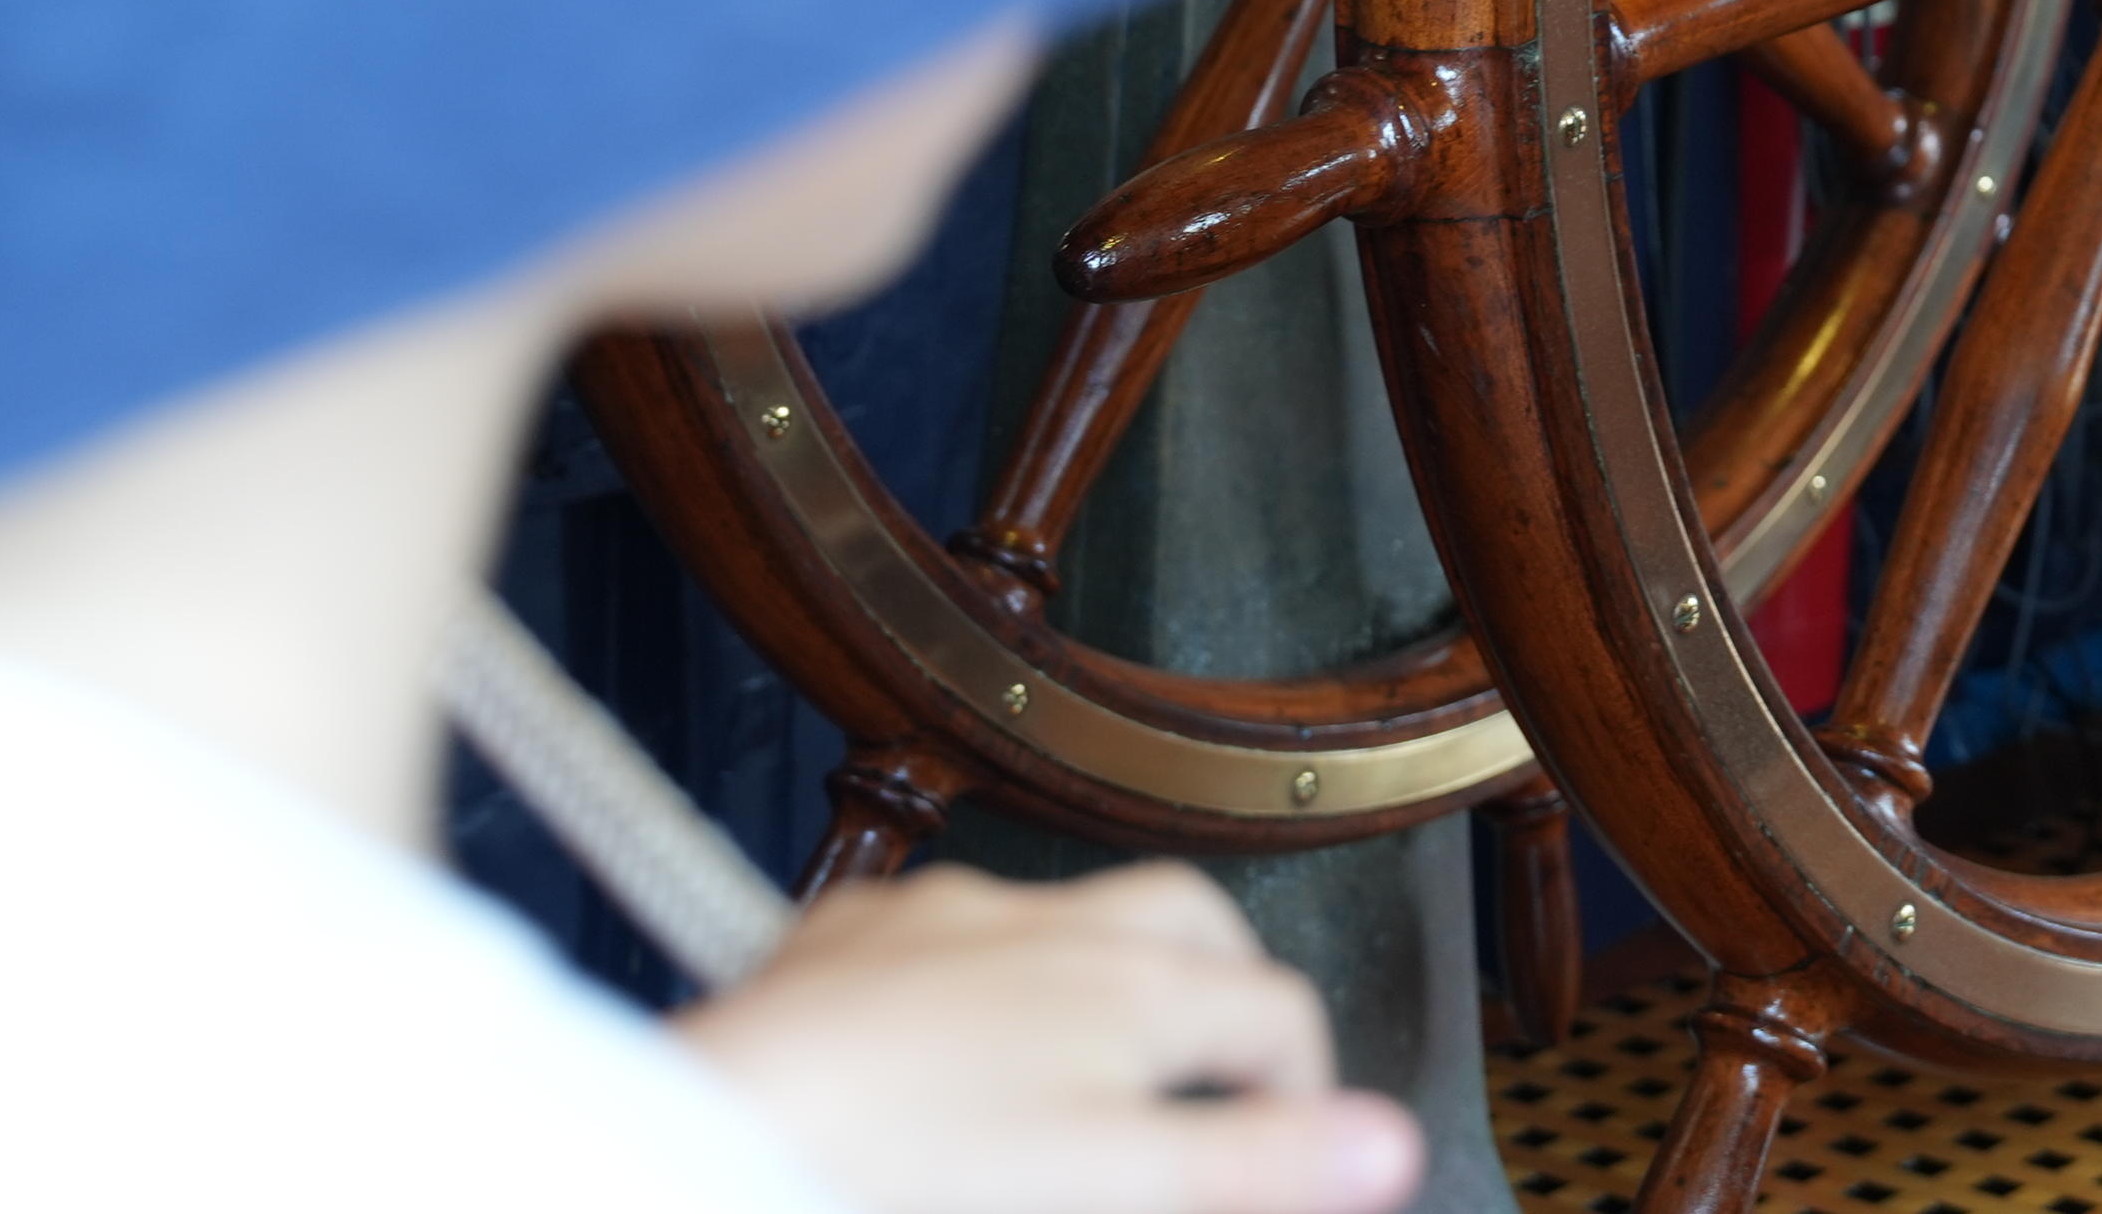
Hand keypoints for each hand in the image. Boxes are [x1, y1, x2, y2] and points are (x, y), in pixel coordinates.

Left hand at [673, 861, 1423, 1213]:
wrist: (709, 1129)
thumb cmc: (908, 1169)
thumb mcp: (1112, 1183)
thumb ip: (1254, 1161)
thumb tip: (1392, 1143)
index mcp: (1134, 983)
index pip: (1278, 1013)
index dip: (1308, 1092)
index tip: (1297, 1161)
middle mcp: (1049, 925)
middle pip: (1190, 921)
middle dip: (1230, 983)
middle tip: (1229, 1072)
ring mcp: (941, 921)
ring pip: (1066, 918)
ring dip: (1106, 975)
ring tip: (1095, 1064)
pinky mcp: (843, 938)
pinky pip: (944, 931)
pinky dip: (983, 979)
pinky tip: (949, 1050)